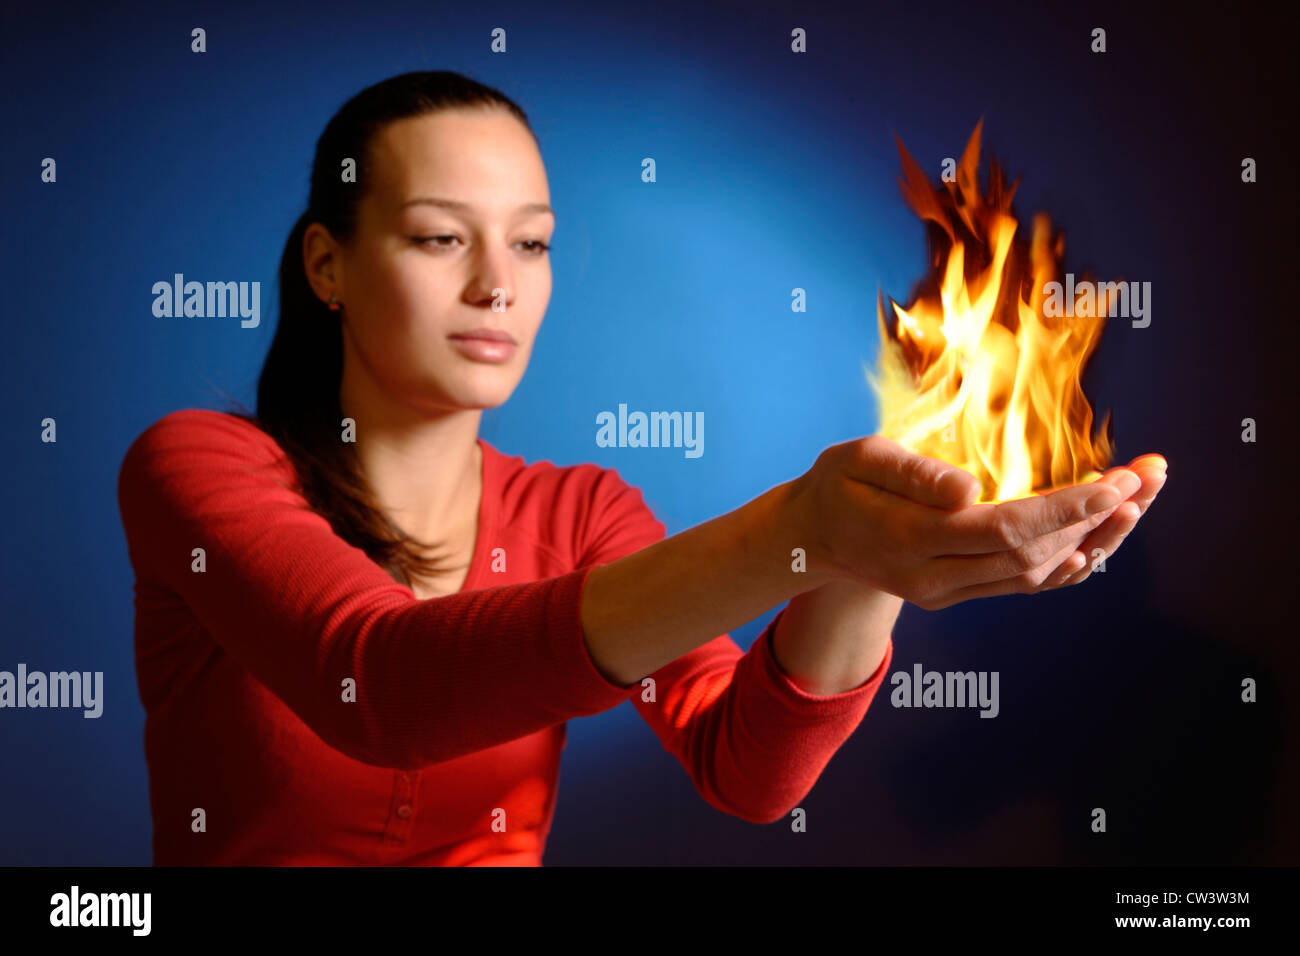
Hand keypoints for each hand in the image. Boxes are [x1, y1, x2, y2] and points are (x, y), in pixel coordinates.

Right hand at [787, 435, 1164, 609]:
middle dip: (1097, 517)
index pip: (1004, 529)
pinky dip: (1067, 565)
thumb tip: (970, 487)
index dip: (1066, 509)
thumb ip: (911, 473)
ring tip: (1141, 500)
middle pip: (1032, 556)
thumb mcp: (858, 459)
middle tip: (1150, 475)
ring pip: (1035, 575)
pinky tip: (1101, 542)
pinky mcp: (956, 593)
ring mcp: (946, 592)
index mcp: (911, 540)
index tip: (1117, 483)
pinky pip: (1022, 586)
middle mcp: (934, 578)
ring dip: (1094, 539)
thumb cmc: (836, 485)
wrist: (811, 538)